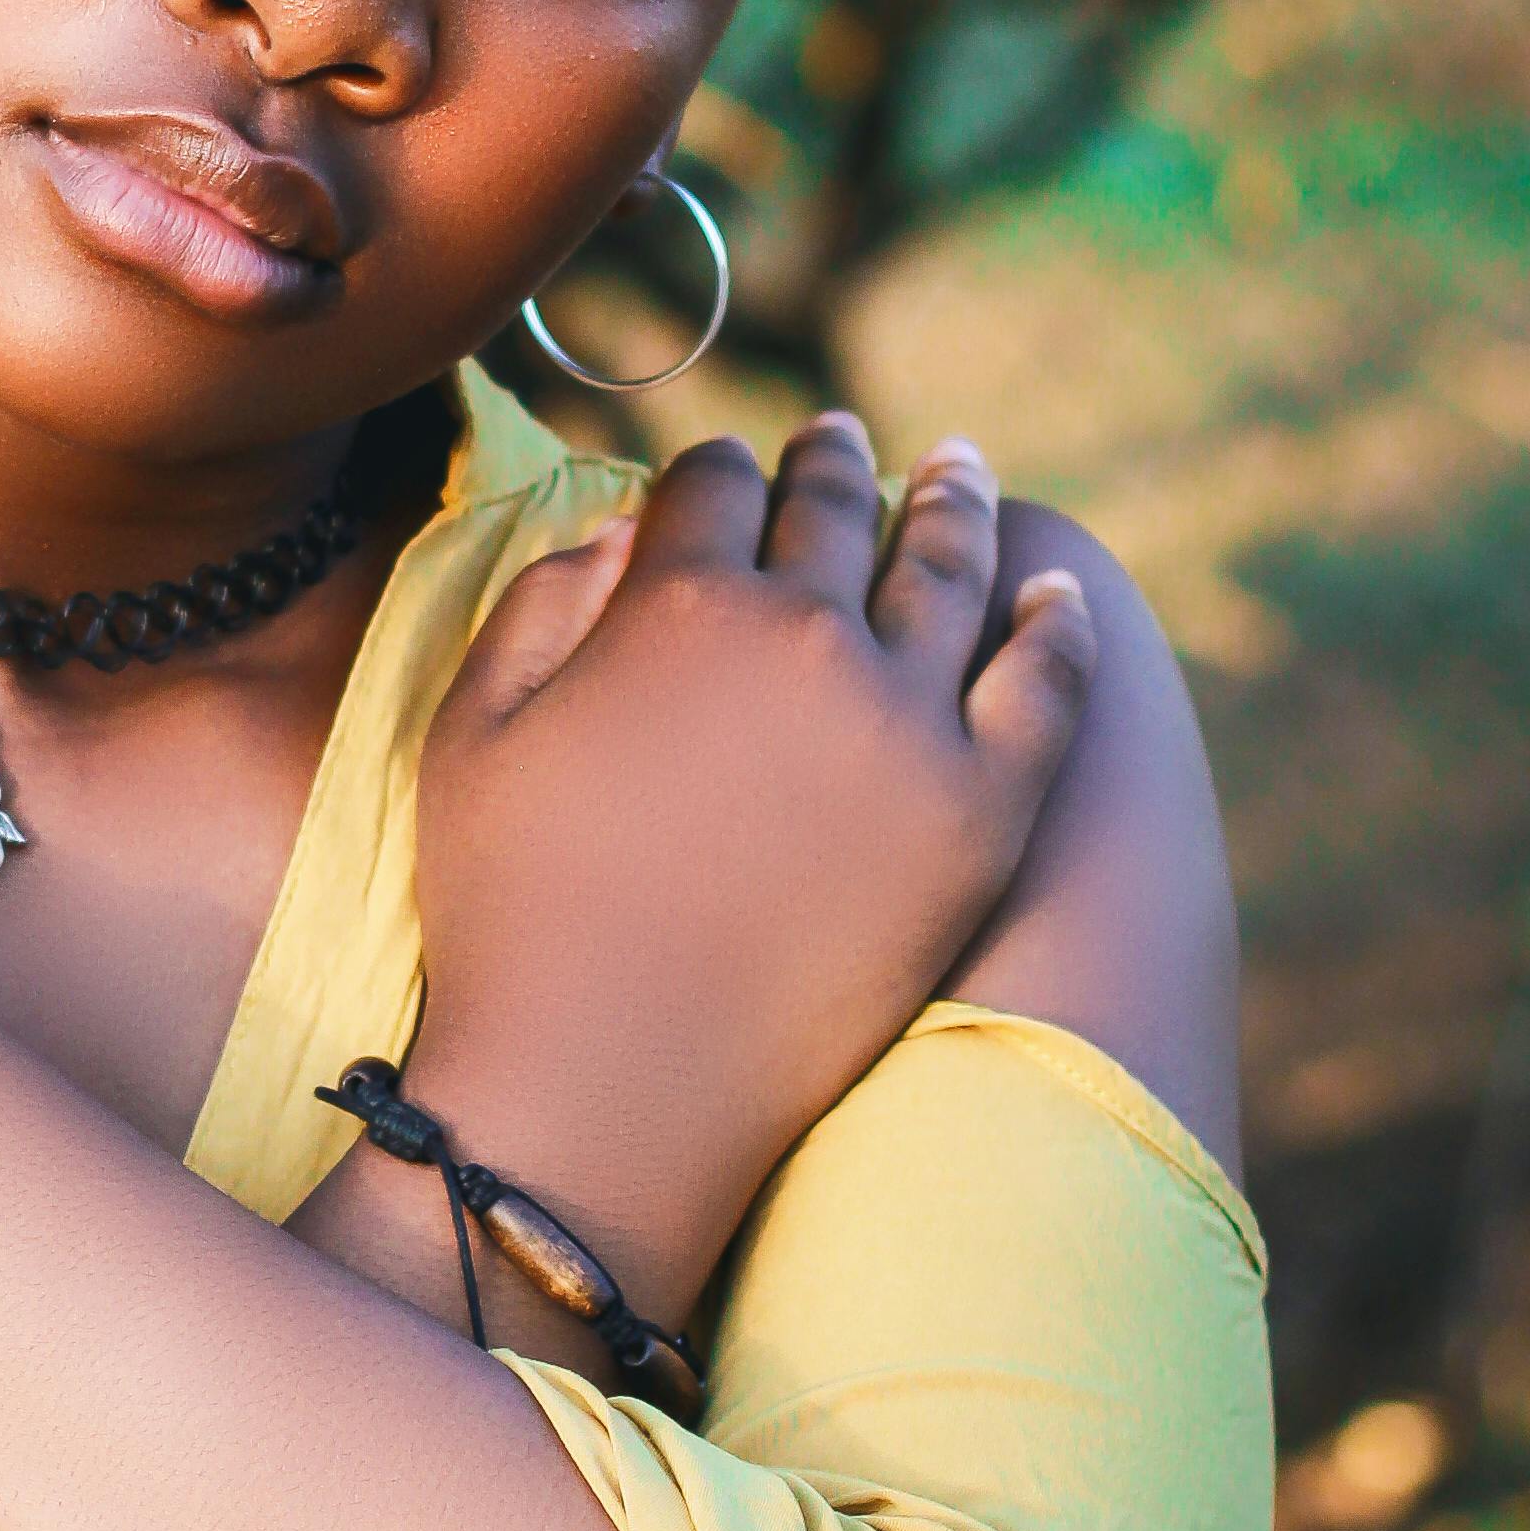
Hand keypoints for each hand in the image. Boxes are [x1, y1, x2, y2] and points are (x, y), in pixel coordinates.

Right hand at [400, 418, 1092, 1326]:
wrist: (610, 1092)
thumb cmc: (512, 918)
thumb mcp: (473, 736)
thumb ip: (543, 604)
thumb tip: (628, 524)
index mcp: (675, 603)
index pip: (713, 484)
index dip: (719, 469)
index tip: (731, 469)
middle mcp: (803, 634)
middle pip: (834, 507)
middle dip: (836, 463)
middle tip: (850, 439)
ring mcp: (905, 720)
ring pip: (949, 569)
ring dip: (953, 505)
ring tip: (960, 472)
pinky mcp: (980, 811)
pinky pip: (1043, 686)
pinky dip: (1054, 628)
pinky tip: (1057, 598)